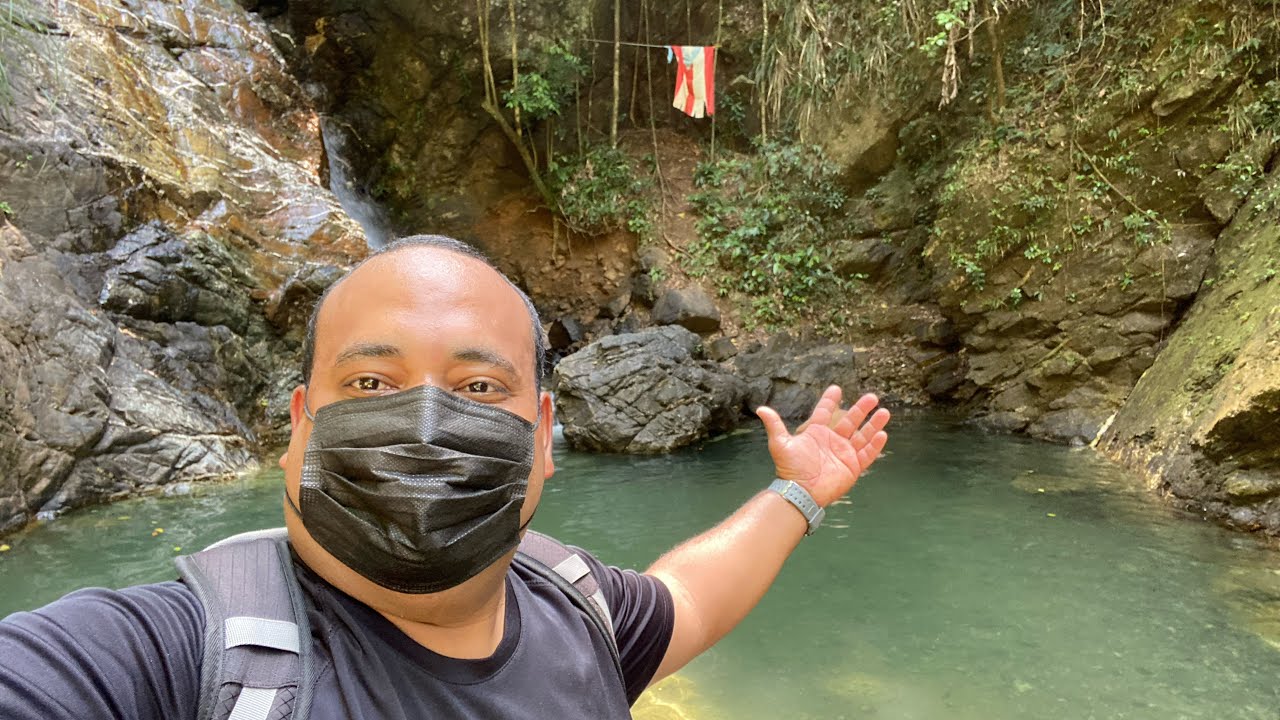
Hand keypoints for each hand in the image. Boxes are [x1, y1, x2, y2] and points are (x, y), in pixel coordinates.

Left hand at [754, 386, 889, 507]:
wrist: (800, 492)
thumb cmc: (790, 469)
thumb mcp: (780, 444)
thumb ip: (774, 425)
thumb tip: (760, 408)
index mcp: (816, 433)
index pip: (824, 412)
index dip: (830, 401)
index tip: (836, 389)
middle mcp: (832, 441)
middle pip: (850, 421)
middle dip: (861, 409)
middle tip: (872, 397)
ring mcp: (844, 454)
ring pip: (862, 436)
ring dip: (873, 424)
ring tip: (884, 411)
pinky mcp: (852, 467)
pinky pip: (867, 454)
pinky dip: (875, 445)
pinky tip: (882, 433)